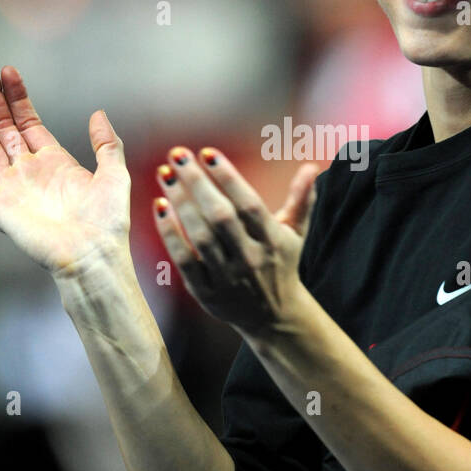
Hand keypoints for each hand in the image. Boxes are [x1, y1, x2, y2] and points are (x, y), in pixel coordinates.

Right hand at [0, 56, 129, 275]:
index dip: (17, 95)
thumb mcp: (114, 174)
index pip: (27, 120)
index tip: (8, 70)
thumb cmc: (107, 222)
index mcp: (53, 162)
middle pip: (3, 125)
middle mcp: (28, 171)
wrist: (93, 255)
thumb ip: (106, 143)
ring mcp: (11, 187)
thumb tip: (98, 113)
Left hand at [152, 145, 319, 335]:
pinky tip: (159, 207)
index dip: (228, 177)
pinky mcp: (207, 293)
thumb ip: (302, 199)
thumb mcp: (295, 233)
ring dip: (180, 202)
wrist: (274, 317)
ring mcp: (228, 278)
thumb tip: (310, 167)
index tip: (207, 153)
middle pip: (221, 217)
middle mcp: (251, 258)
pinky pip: (184, 261)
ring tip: (165, 173)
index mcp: (273, 240)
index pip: (249, 205)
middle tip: (178, 154)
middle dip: (197, 182)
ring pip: (200, 236)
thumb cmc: (281, 263)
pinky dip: (170, 234)